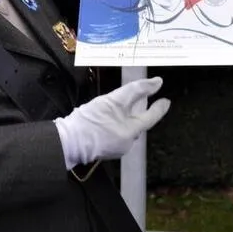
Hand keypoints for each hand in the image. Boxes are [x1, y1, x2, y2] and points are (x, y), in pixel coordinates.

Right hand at [54, 77, 169, 167]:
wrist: (66, 141)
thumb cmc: (89, 122)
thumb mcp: (114, 100)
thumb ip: (136, 90)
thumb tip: (156, 83)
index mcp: (131, 132)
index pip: (151, 118)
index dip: (159, 108)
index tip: (166, 101)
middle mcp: (126, 144)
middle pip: (137, 123)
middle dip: (136, 111)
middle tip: (133, 99)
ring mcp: (115, 148)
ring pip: (125, 128)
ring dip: (122, 118)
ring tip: (109, 109)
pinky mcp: (104, 149)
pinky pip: (115, 134)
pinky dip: (113, 125)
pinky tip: (103, 120)